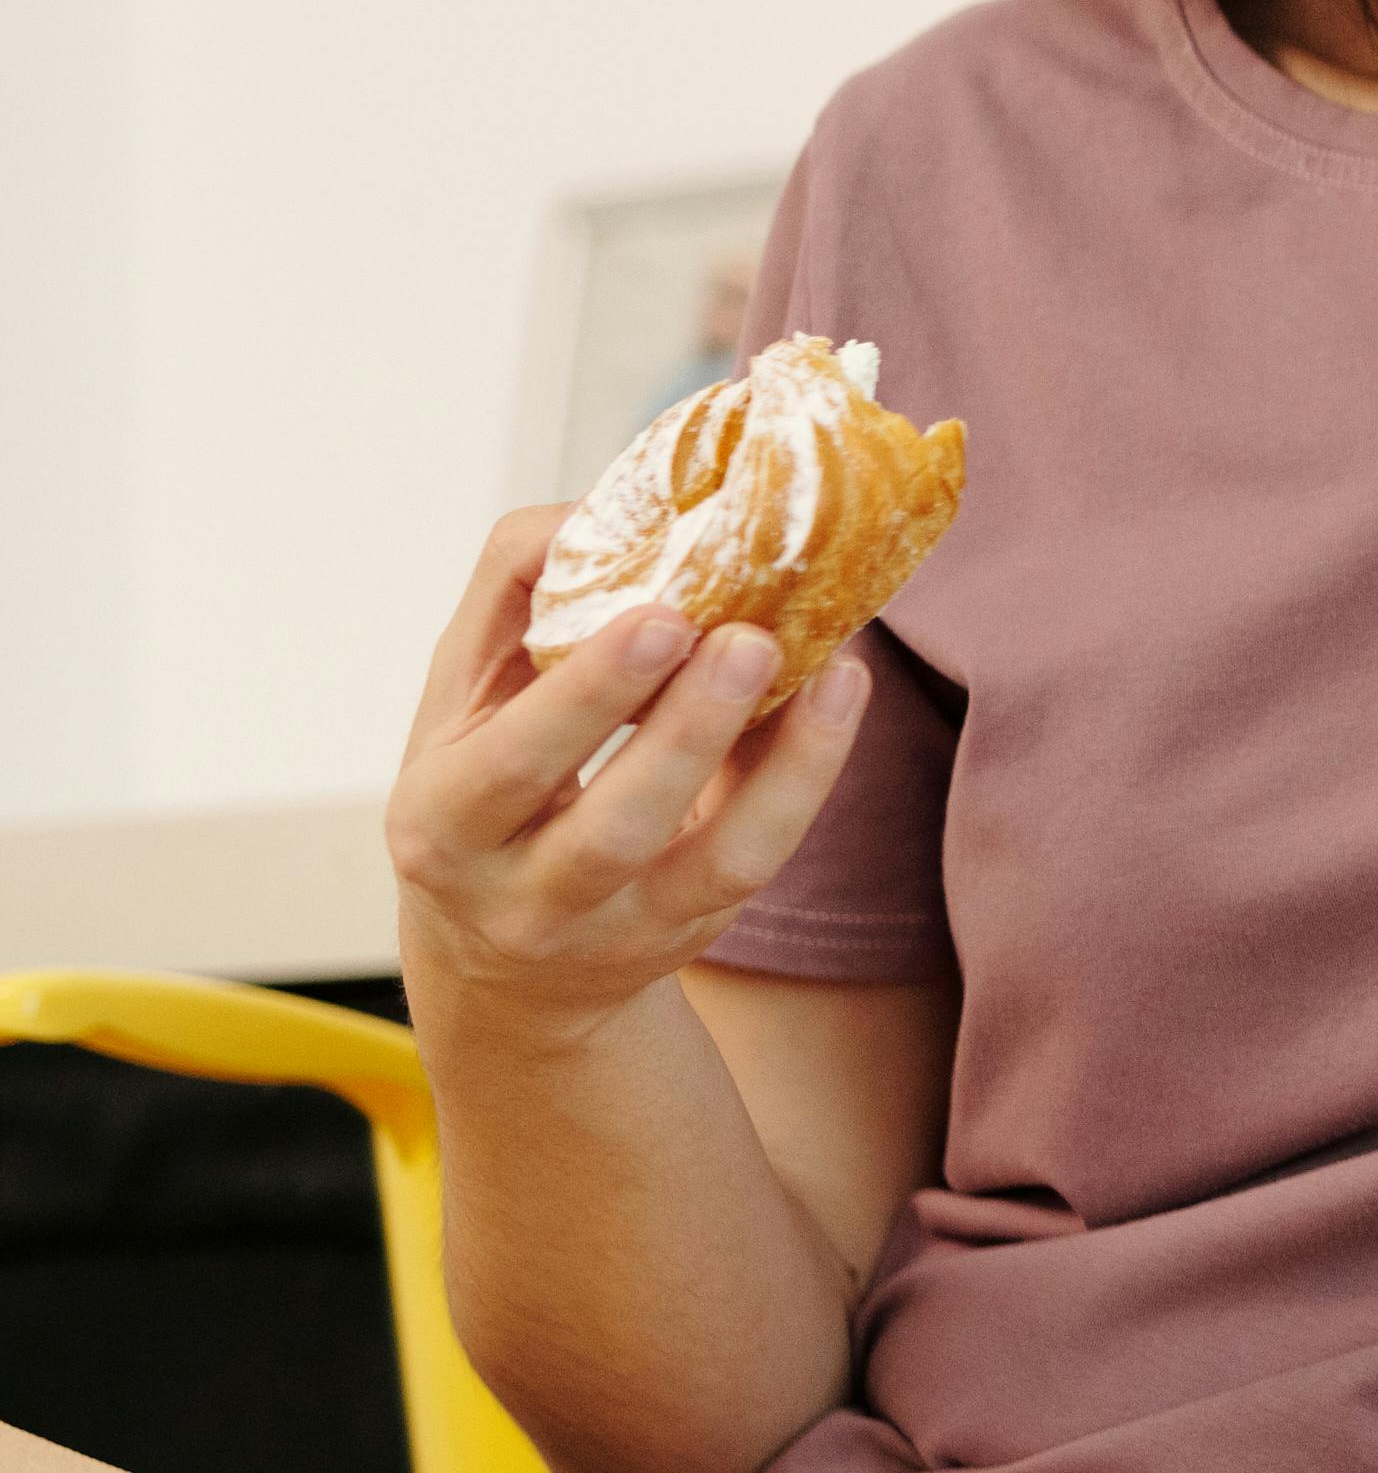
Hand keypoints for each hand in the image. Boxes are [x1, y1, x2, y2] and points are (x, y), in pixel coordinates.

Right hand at [387, 508, 870, 1047]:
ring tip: (813, 658)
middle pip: (608, 827)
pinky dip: (805, 776)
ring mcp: (614, 928)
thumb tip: (594, 507)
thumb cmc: (491, 789)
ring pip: (700, 858)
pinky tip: (841, 693)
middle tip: (744, 634)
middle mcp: (519, 894)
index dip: (586, 693)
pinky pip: (756, 860)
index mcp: (441, 820)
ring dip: (768, 756)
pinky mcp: (689, 932)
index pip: (506, 765)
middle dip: (680, 732)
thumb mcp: (466, 705)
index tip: (660, 614)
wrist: (507, 965)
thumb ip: (513, 603)